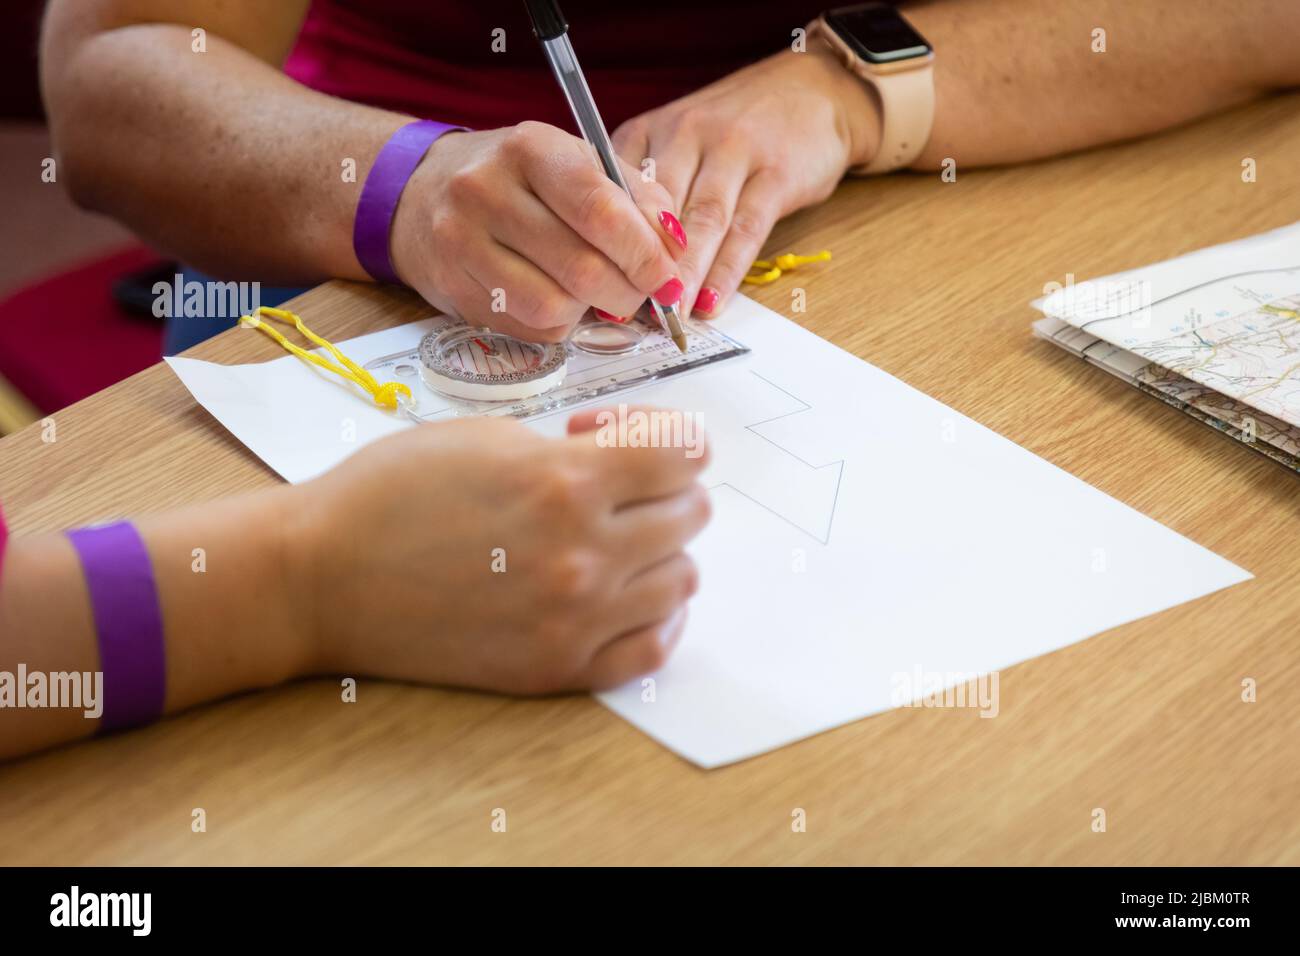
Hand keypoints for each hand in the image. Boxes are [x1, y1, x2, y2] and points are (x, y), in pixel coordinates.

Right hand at [290, 409, 710, 693]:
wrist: (321, 577)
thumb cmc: (391, 493)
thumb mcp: (489, 436)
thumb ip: (574, 449)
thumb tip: (628, 462)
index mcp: (567, 482)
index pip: (686, 453)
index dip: (664, 434)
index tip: (621, 436)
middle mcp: (585, 554)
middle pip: (692, 514)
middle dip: (662, 487)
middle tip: (610, 485)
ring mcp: (575, 620)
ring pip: (682, 580)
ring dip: (660, 549)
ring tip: (611, 539)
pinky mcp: (556, 669)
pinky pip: (653, 648)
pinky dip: (657, 617)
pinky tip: (628, 595)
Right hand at [390, 122, 689, 341]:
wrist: (421, 194)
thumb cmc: (517, 181)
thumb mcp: (576, 165)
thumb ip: (634, 198)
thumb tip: (676, 248)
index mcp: (530, 149)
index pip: (600, 210)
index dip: (645, 253)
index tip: (669, 278)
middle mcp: (486, 191)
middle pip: (581, 268)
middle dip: (627, 292)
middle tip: (641, 294)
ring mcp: (462, 243)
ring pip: (554, 306)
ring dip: (590, 311)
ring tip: (595, 294)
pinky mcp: (453, 289)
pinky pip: (529, 327)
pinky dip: (559, 324)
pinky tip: (557, 300)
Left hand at [613, 45, 878, 318]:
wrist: (815, 90)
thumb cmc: (736, 129)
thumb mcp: (676, 144)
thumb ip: (644, 191)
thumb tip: (611, 264)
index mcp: (650, 131)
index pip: (615, 191)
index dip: (603, 243)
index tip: (592, 287)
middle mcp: (686, 134)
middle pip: (655, 209)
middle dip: (639, 265)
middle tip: (625, 312)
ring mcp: (734, 150)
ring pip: (701, 221)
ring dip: (683, 274)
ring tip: (669, 315)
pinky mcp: (777, 172)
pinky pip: (747, 228)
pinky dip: (727, 269)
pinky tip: (712, 302)